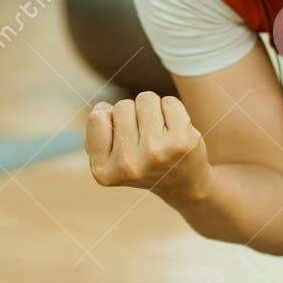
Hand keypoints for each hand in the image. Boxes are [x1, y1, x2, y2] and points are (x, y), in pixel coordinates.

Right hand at [86, 91, 210, 200]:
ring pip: (145, 99)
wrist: (184, 183)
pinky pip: (169, 102)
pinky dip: (172, 110)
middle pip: (123, 106)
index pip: (97, 117)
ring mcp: (156, 153)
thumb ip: (97, 131)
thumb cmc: (142, 161)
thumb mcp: (110, 155)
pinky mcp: (181, 141)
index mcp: (103, 172)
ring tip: (159, 133)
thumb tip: (102, 109)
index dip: (110, 117)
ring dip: (153, 109)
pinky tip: (176, 131)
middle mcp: (128, 166)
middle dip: (133, 113)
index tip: (122, 138)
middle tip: (144, 137)